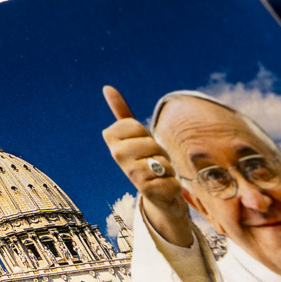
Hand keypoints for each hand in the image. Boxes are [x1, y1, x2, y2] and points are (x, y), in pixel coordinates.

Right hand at [102, 87, 190, 231]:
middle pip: (150, 142)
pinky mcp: (147, 191)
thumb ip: (121, 111)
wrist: (157, 194)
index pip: (136, 126)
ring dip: (167, 167)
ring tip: (159, 173)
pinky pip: (171, 179)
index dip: (145, 134)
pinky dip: (173, 184)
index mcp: (111, 140)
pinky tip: (163, 187)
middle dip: (159, 150)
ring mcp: (131, 174)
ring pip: (162, 160)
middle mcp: (117, 157)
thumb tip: (107, 88)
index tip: (141, 143)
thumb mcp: (135, 135)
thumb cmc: (145, 158)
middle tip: (153, 159)